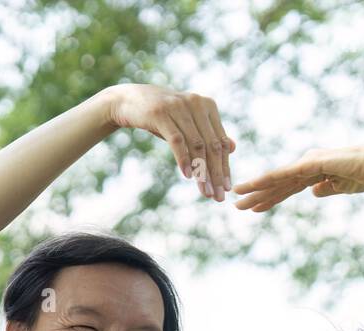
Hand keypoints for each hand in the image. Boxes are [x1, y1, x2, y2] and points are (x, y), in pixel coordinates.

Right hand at [103, 83, 235, 200]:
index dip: (225, 167)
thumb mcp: (188, 123)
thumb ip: (209, 134)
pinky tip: (188, 175)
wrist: (129, 101)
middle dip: (216, 173)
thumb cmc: (163, 116)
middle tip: (217, 196)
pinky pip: (177, 140)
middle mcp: (196, 103)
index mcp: (208, 106)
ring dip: (201, 171)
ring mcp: (179, 107)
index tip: (226, 189)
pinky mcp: (161, 113)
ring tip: (204, 191)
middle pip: (212, 145)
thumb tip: (233, 147)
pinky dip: (183, 159)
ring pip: (196, 145)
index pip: (221, 142)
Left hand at [232, 141, 363, 211]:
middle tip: (236, 205)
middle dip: (256, 195)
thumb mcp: (342, 188)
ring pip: (277, 179)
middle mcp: (307, 164)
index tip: (253, 207)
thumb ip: (326, 189)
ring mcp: (308, 163)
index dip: (270, 198)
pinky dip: (268, 180)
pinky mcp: (311, 164)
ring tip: (237, 197)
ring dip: (255, 189)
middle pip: (277, 184)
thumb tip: (313, 193)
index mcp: (313, 170)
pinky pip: (285, 174)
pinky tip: (253, 185)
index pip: (286, 188)